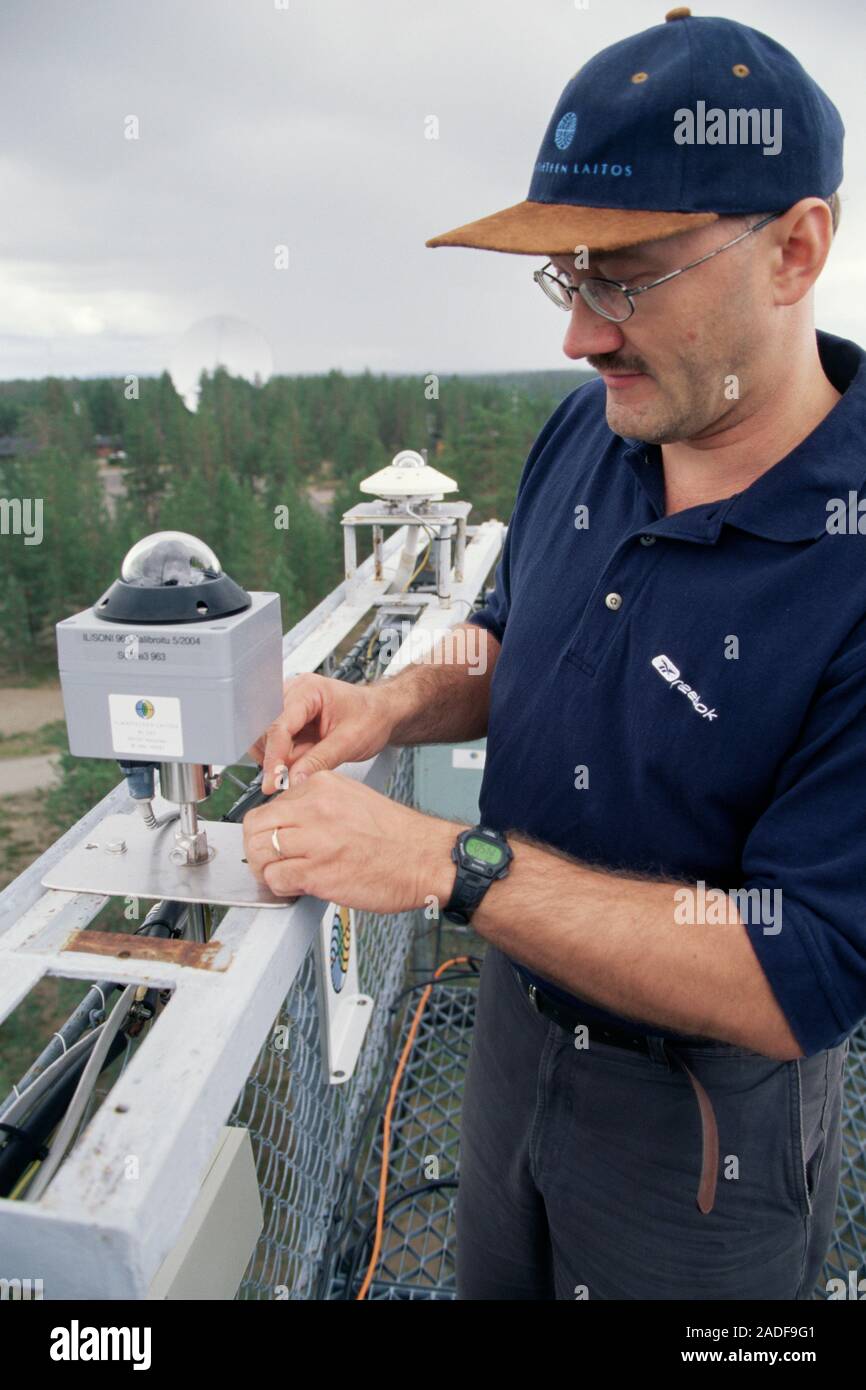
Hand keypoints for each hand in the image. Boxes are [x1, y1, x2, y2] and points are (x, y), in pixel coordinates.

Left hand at [242, 769, 459, 913]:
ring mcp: (314, 840)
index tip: (276, 840)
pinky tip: (296, 887)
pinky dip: (280, 888)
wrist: (427, 859)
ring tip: (281, 875)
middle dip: (257, 847)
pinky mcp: (317, 872)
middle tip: (268, 860)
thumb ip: (318, 805)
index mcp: (322, 785)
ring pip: (258, 852)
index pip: (270, 802)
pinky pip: (276, 879)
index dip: (270, 827)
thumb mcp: (354, 799)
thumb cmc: (398, 837)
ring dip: (266, 869)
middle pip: (255, 825)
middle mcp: (315, 808)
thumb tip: (289, 822)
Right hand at [245, 673, 396, 794]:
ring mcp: (288, 705)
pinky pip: (273, 742)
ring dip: (279, 758)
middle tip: (288, 778)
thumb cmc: (371, 717)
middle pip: (265, 730)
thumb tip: (292, 780)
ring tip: (307, 762)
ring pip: (264, 738)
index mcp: (308, 690)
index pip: (279, 726)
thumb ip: (319, 761)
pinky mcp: (289, 720)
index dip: (274, 757)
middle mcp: (293, 693)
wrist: (381, 712)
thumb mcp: (350, 742)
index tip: (272, 783)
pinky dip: (283, 757)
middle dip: (274, 757)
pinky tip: (303, 758)